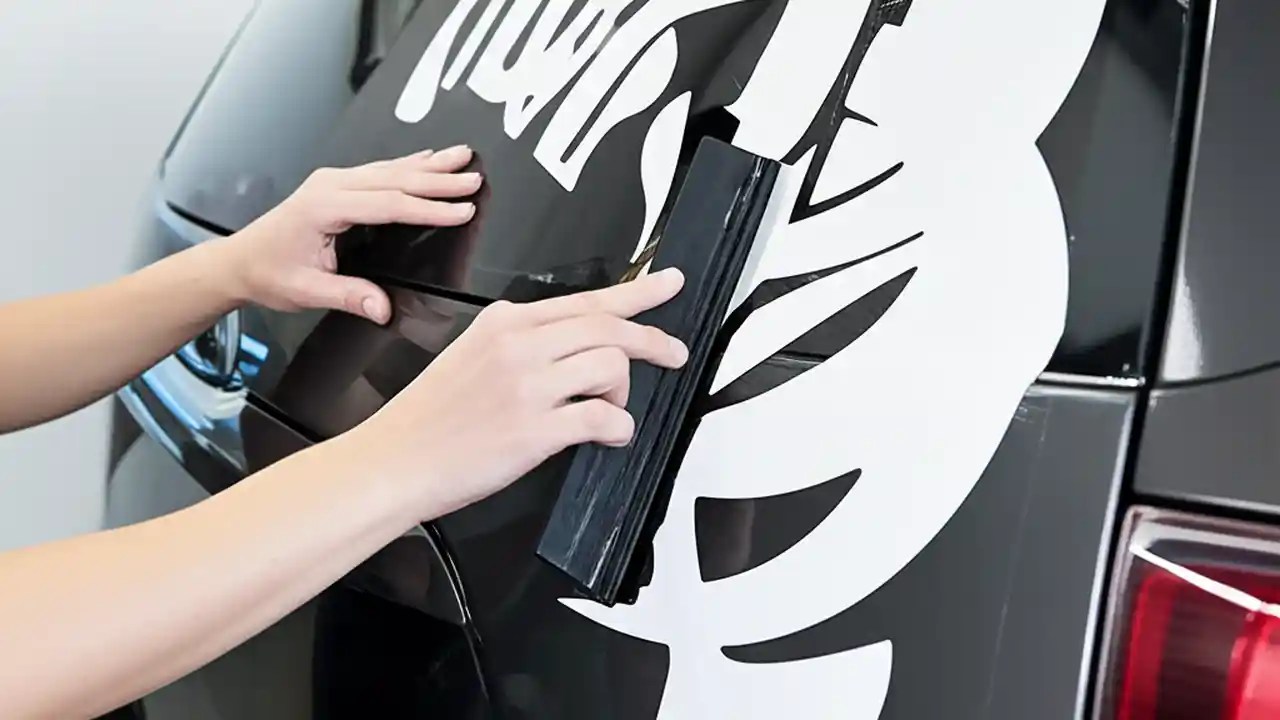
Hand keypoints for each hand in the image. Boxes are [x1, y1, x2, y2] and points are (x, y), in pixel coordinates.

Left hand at [214, 145, 481, 323]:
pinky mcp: (337, 185)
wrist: (238, 262)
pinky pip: (380, 171)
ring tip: (464, 157)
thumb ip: (349, 296)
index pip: (389, 205)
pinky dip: (409, 165)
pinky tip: (429, 159)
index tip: (461, 210)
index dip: (428, 208)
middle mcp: (330, 187)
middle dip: (439, 179)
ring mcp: (333, 181)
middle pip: (395, 179)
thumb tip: (383, 308)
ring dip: (430, 165)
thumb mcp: (307, 291)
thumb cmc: (268, 273)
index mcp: (324, 207)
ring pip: (391, 169)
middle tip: (474, 178)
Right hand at [342, 268, 690, 520]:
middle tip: (673, 353)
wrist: (395, 460)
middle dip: (652, 340)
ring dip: (622, 392)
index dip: (638, 293)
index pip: (587, 299)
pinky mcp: (535, 429)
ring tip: (604, 409)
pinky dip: (618, 428)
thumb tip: (575, 346)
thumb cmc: (430, 417)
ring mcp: (528, 386)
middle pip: (609, 327)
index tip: (668, 284)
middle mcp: (519, 345)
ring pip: (612, 366)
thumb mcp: (471, 354)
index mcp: (505, 322)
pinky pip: (604, 417)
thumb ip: (521, 341)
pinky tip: (607, 435)